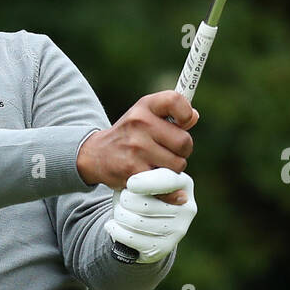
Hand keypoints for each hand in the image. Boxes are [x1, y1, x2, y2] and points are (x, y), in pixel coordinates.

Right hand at [76, 92, 197, 195]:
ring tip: (158, 165)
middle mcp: (140, 123)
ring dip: (173, 169)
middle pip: (184, 141)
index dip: (186, 114)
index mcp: (145, 106)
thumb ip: (170, 114)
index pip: (175, 100)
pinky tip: (162, 184)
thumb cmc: (129, 134)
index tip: (183, 124)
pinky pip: (166, 184)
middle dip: (182, 151)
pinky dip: (168, 189)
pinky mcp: (134, 170)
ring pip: (178, 164)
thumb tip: (194, 117)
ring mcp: (136, 147)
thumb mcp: (144, 115)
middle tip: (169, 152)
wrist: (96, 155)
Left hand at [103, 169, 196, 262]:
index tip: (130, 183)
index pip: (168, 180)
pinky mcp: (165, 247)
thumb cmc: (144, 192)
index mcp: (184, 183)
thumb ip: (141, 174)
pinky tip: (112, 226)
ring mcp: (178, 229)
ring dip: (119, 215)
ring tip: (118, 211)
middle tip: (121, 199)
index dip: (147, 182)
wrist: (148, 224)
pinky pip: (132, 239)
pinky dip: (116, 230)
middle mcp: (187, 207)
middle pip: (146, 204)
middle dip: (125, 200)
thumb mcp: (145, 178)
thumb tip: (133, 184)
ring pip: (136, 222)